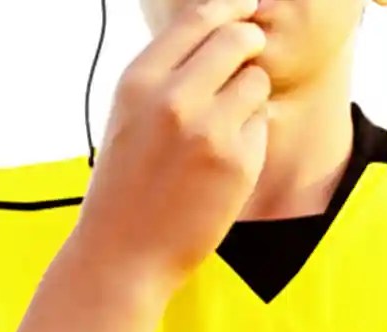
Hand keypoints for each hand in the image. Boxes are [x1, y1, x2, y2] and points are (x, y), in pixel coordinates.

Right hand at [74, 0, 269, 291]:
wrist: (125, 251)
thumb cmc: (127, 181)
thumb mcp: (129, 113)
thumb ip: (165, 72)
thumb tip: (216, 29)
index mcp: (139, 80)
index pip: (198, 18)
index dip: (231, 7)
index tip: (246, 6)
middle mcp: (174, 98)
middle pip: (238, 40)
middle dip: (249, 43)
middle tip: (249, 54)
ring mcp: (210, 130)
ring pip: (256, 82)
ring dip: (249, 95)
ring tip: (221, 125)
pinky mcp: (240, 162)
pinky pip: (261, 125)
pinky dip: (251, 135)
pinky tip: (223, 161)